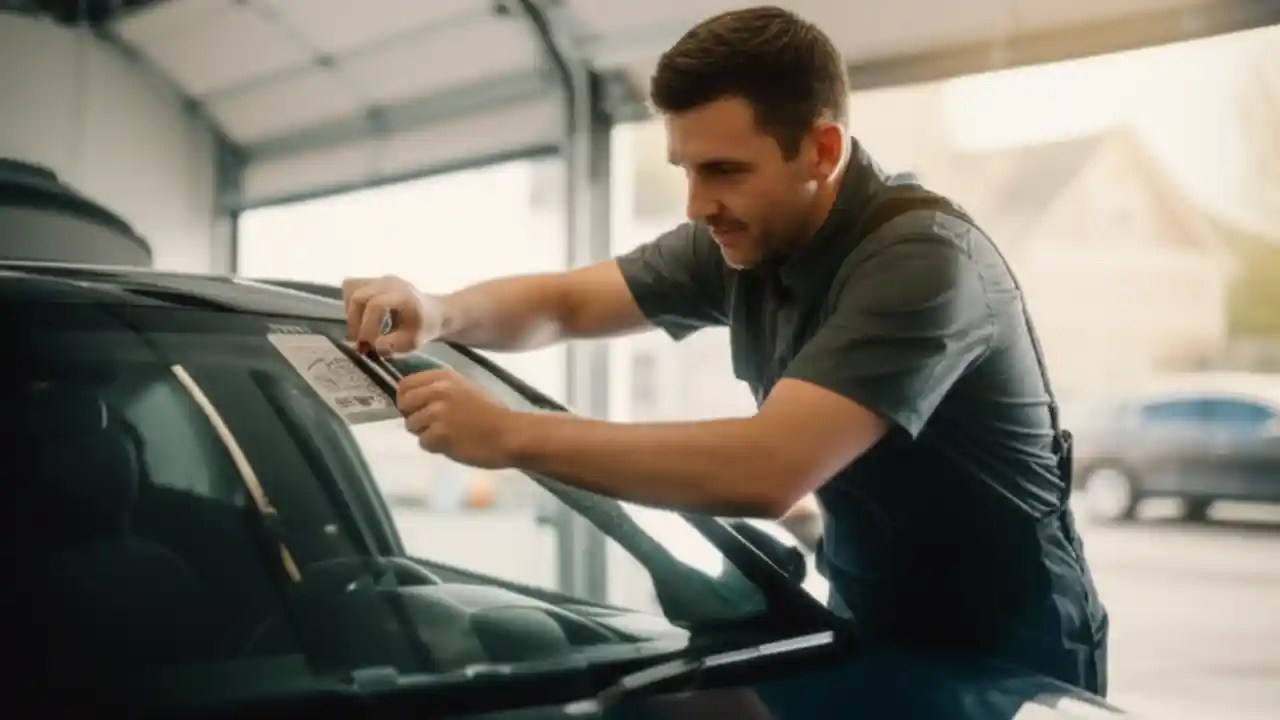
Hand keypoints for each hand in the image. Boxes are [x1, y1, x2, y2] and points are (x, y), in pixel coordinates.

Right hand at [342, 275, 444, 355]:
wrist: (433, 312)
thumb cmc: (423, 327)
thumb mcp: (412, 342)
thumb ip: (393, 345)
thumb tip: (374, 345)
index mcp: (403, 295)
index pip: (375, 305)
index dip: (367, 326)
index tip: (368, 343)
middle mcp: (390, 282)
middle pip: (358, 296)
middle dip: (354, 321)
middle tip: (359, 341)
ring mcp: (380, 278)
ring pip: (351, 289)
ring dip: (351, 312)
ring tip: (360, 329)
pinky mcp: (373, 280)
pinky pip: (352, 287)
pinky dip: (351, 304)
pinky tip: (361, 318)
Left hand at [397, 369, 517, 468]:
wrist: (509, 434)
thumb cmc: (493, 413)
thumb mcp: (467, 389)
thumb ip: (442, 389)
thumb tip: (418, 398)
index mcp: (444, 377)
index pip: (406, 384)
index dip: (406, 398)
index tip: (415, 407)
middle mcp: (437, 391)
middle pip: (404, 403)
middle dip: (413, 416)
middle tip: (429, 425)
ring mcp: (437, 413)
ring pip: (411, 425)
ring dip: (426, 433)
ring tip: (447, 435)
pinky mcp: (439, 434)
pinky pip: (423, 442)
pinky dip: (435, 446)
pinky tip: (452, 444)